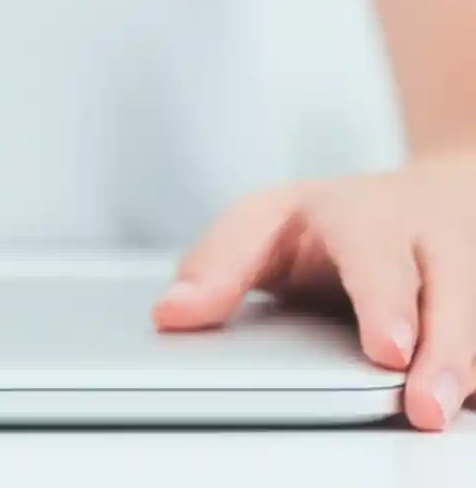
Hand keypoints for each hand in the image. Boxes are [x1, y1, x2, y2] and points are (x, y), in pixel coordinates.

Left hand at [152, 152, 475, 430]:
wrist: (418, 202)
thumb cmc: (325, 223)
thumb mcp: (262, 224)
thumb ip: (217, 265)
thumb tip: (170, 313)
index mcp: (362, 213)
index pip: (375, 248)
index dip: (385, 299)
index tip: (387, 349)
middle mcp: (426, 234)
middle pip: (451, 285)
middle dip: (444, 344)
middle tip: (424, 403)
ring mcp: (468, 264)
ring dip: (467, 364)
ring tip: (441, 413)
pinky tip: (464, 400)